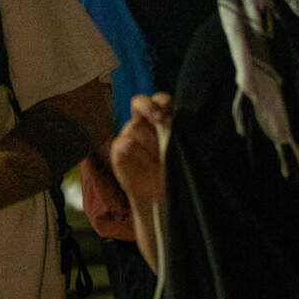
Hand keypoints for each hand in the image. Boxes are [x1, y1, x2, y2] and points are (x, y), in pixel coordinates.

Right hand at [109, 94, 173, 218]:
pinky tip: (143, 166)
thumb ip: (175, 131)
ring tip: (157, 161)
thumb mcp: (180, 149)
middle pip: (139, 102)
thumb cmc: (173, 172)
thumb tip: (167, 118)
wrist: (159, 198)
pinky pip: (122, 144)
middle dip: (148, 107)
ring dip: (147, 143)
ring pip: (133, 127)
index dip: (161, 101)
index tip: (167, 111)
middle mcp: (142, 125)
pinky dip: (132, 151)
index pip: (159, 100)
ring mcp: (128, 137)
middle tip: (159, 119)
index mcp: (160, 121)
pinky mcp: (117, 152)